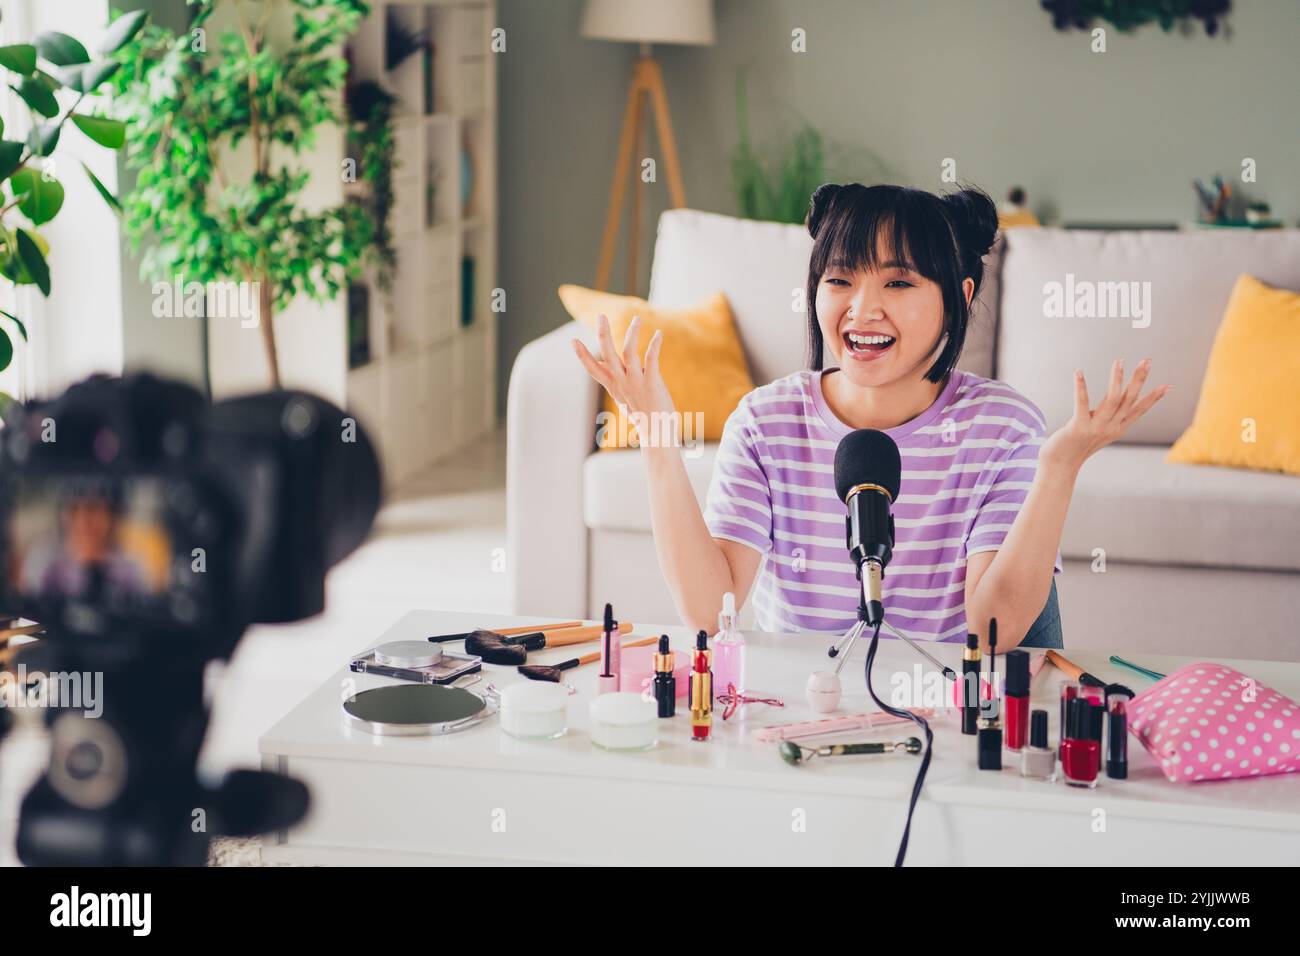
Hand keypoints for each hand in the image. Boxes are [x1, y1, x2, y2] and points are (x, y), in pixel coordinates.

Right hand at [571, 314, 676, 424]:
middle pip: (608, 354)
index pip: (593, 369)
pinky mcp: (651, 383)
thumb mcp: (624, 399)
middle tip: (601, 316)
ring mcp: (636, 382)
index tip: (572, 341)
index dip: (582, 355)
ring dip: (632, 333)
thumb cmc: (642, 416)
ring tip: (637, 318)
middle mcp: (622, 382)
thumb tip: (608, 367)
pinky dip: (654, 344)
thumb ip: (617, 382)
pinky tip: (659, 334)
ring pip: (629, 351)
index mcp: (614, 386)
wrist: (657, 434)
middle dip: (603, 334)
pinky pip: (651, 359)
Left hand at [1040, 358, 1171, 472]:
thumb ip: (1109, 415)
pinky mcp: (1078, 427)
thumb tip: (1118, 397)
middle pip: (1128, 400)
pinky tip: (1079, 372)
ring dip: (1116, 379)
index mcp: (1118, 428)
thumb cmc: (1078, 445)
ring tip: (1119, 361)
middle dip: (1139, 379)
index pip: (1139, 410)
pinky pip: (1081, 403)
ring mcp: (1095, 428)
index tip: (1168, 385)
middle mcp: (1110, 428)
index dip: (1153, 398)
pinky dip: (1081, 387)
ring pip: (1111, 400)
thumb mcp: (1099, 430)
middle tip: (1147, 361)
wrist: (1061, 465)